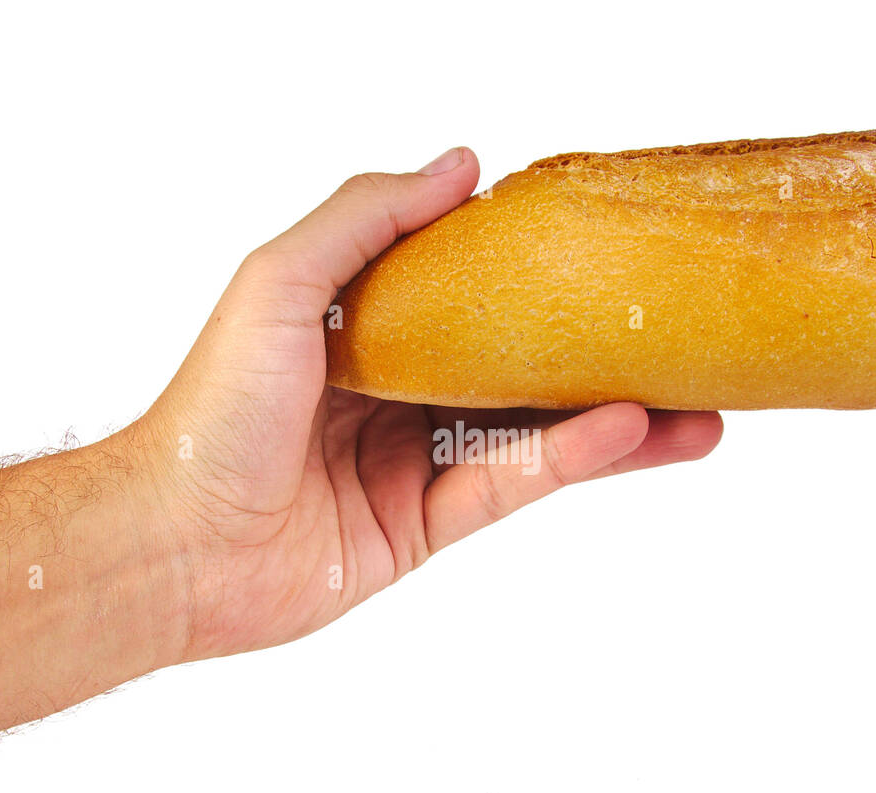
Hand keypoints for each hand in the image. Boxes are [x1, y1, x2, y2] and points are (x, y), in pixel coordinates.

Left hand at [128, 147, 723, 662]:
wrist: (175, 544)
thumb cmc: (213, 408)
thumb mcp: (279, 283)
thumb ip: (367, 219)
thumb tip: (461, 165)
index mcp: (365, 333)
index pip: (469, 298)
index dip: (536, 279)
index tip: (606, 258)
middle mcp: (396, 395)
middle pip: (517, 370)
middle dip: (599, 359)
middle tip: (679, 341)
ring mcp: (414, 464)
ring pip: (532, 434)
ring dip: (615, 422)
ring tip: (700, 410)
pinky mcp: (426, 527)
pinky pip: (510, 485)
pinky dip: (570, 459)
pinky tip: (631, 431)